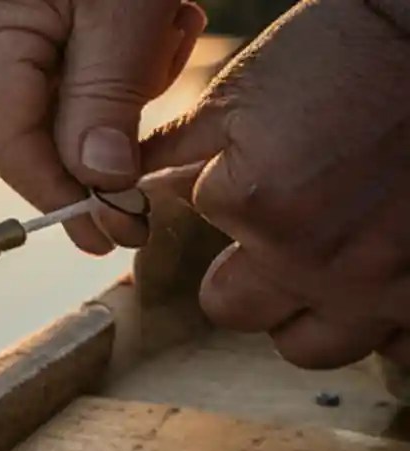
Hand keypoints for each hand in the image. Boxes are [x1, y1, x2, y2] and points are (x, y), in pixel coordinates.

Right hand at [0, 0, 206, 252]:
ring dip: (112, 90)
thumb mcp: (124, 4)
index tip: (115, 233)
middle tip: (161, 86)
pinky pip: (44, 75)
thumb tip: (100, 183)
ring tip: (160, 25)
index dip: (62, 195)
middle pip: (24, 130)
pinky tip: (141, 24)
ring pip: (42, 105)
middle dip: (100, 128)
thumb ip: (107, 96)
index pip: (8, 145)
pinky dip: (100, 67)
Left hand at [143, 0, 409, 368]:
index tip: (254, 174)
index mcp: (257, 206)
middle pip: (239, 313)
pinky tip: (382, 284)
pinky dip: (385, 326)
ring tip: (324, 266)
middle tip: (274, 235)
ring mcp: (384, 286)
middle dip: (243, 278)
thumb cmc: (347, 49)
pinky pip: (400, 349)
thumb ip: (175, 150)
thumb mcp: (243, 89)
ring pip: (315, 347)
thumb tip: (120, 185)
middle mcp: (316, 260)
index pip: (196, 232)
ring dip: (308, 314)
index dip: (221, 205)